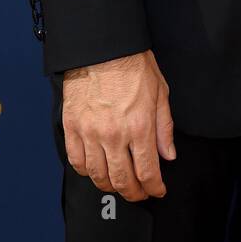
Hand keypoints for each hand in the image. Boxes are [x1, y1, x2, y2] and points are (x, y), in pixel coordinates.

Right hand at [61, 50, 174, 200]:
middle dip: (134, 193)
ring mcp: (90, 132)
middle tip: (140, 194)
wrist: (103, 48)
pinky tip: (96, 171)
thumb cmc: (134, 65)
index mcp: (139, 126)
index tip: (158, 191)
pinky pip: (77, 161)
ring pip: (98, 175)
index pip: (147, 171)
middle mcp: (114, 134)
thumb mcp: (160, 93)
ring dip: (110, 186)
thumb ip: (164, 128)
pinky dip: (86, 172)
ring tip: (119, 185)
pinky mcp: (72, 127)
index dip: (154, 187)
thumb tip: (168, 155)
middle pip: (122, 179)